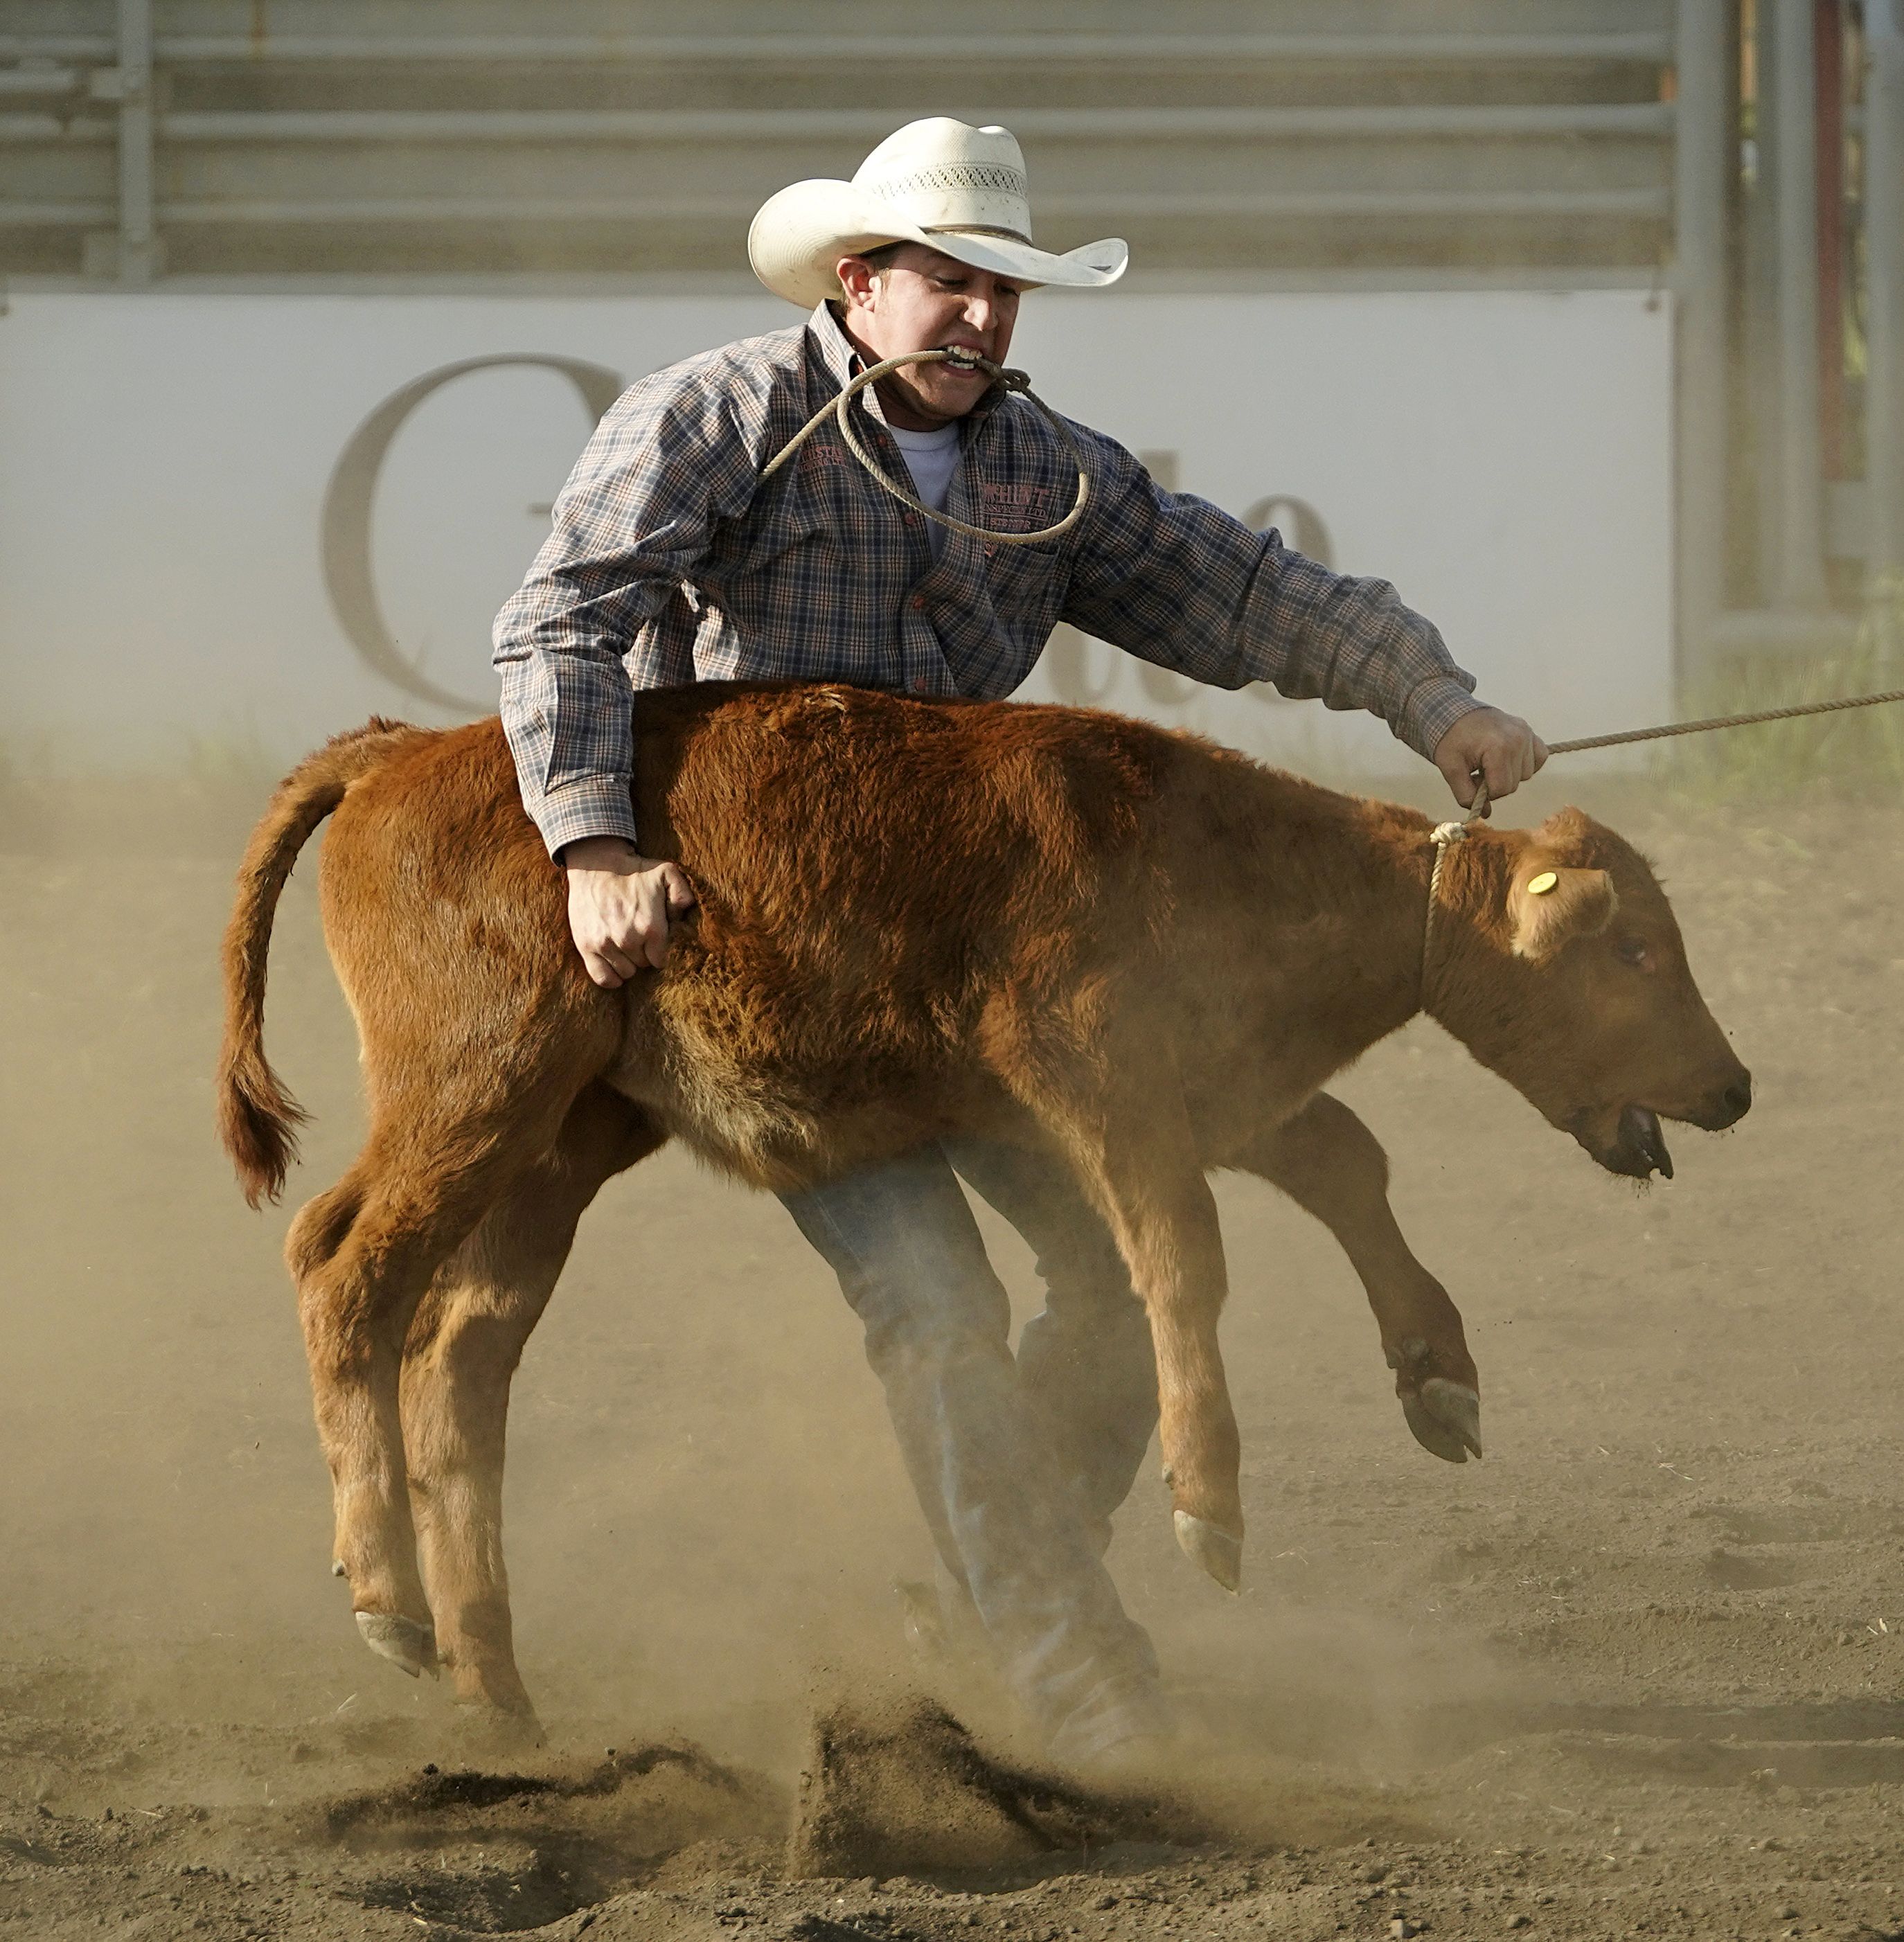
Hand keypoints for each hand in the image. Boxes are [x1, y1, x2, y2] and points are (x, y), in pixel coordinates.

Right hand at [560, 836, 695, 987]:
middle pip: (644, 965)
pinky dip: (611, 977)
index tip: (655, 940)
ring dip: (628, 962)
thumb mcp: (666, 872)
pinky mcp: (586, 947)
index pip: (662, 959)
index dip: (660, 950)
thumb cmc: (633, 870)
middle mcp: (629, 940)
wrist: (595, 864)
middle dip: (644, 954)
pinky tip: (615, 965)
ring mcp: (606, 945)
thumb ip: (683, 893)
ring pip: (626, 972)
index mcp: (651, 927)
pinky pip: (603, 978)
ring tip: (626, 945)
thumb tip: (685, 913)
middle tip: (639, 938)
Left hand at [1433, 706, 1547, 811]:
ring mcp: (1527, 734)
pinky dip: (1525, 763)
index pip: (1501, 789)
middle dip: (1495, 783)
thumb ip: (1465, 795)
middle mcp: (1518, 739)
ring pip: (1526, 774)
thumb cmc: (1451, 740)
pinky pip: (1539, 758)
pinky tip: (1507, 759)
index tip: (1473, 779)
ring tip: (1490, 761)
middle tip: (1478, 770)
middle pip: (1514, 784)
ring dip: (1508, 774)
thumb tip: (1484, 814)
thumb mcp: (1450, 769)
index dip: (1485, 792)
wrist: (1454, 713)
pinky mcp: (1530, 732)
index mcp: (1498, 748)